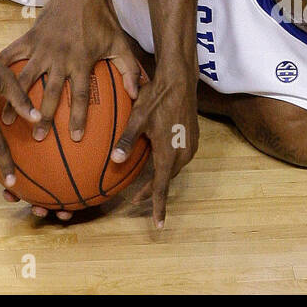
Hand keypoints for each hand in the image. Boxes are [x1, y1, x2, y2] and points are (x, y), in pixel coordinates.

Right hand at [0, 0, 143, 220]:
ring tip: (6, 120)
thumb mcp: (120, 43)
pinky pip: (12, 54)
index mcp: (82, 61)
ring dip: (16, 99)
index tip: (75, 138)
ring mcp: (43, 48)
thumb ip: (129, 69)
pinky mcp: (30, 38)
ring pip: (27, 79)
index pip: (81, 94)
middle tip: (37, 137)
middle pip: (51, 92)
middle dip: (43, 116)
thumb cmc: (102, 19)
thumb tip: (139, 93)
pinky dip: (1, 67)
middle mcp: (61, 58)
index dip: (78, 116)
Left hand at [111, 70, 198, 228]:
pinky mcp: (192, 138)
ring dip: (161, 175)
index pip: (162, 187)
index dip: (158, 206)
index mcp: (169, 154)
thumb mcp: (138, 118)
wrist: (180, 81)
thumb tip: (114, 161)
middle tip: (138, 198)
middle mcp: (183, 153)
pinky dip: (167, 163)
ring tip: (145, 182)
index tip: (158, 225)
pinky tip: (157, 158)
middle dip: (154, 191)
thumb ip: (126, 141)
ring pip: (173, 168)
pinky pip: (178, 157)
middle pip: (167, 179)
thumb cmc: (157, 97)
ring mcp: (190, 146)